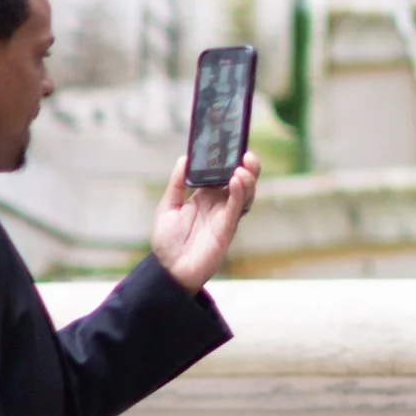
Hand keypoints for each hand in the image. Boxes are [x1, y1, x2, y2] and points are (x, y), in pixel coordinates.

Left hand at [149, 151, 258, 296]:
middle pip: (240, 180)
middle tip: (246, 153)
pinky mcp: (227, 228)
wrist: (169, 271)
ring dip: (248, 178)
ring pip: (246, 192)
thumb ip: (177, 184)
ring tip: (243, 166)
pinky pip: (237, 207)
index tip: (231, 144)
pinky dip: (240, 193)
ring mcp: (225, 215)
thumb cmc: (168, 242)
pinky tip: (237, 180)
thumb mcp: (167, 207)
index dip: (229, 159)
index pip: (222, 172)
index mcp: (205, 196)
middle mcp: (219, 203)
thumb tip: (185, 158)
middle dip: (247, 165)